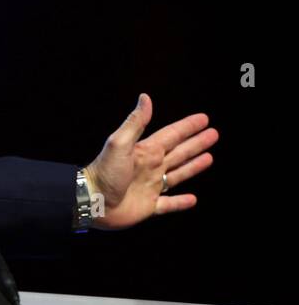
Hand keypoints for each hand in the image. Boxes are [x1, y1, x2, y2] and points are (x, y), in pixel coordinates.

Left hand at [84, 93, 217, 230]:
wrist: (91, 202)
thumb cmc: (104, 172)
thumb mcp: (119, 143)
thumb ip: (135, 123)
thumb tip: (145, 97)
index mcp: (145, 152)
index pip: (171, 135)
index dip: (187, 127)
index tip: (204, 118)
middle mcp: (150, 167)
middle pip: (179, 152)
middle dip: (196, 143)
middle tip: (214, 134)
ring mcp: (150, 187)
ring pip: (177, 175)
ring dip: (193, 166)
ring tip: (209, 158)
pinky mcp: (148, 206)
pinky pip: (169, 204)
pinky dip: (181, 202)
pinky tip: (193, 199)